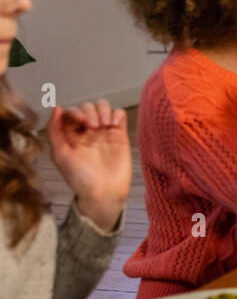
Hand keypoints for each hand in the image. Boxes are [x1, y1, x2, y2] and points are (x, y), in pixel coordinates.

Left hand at [48, 101, 129, 231]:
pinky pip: (119, 115)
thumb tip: (56, 107)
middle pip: (87, 106)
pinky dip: (117, 114)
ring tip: (104, 125)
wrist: (104, 192)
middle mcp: (87, 131)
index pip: (71, 112)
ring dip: (103, 110)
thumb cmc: (79, 177)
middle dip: (90, 112)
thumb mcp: (60, 155)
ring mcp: (104, 131)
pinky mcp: (120, 134)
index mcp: (70, 135)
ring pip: (103, 107)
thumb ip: (55, 131)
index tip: (81, 123)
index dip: (75, 112)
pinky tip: (114, 125)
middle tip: (94, 127)